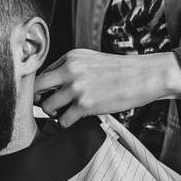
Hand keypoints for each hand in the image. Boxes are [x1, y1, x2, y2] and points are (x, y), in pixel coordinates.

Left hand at [33, 49, 180, 127]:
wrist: (145, 76)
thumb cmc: (120, 70)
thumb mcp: (91, 59)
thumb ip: (70, 68)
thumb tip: (51, 84)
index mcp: (70, 57)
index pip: (42, 73)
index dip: (40, 87)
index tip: (44, 94)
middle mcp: (69, 70)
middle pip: (35, 88)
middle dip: (37, 99)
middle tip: (46, 105)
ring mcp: (76, 88)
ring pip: (46, 106)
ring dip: (53, 113)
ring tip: (65, 112)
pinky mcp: (85, 105)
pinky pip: (63, 120)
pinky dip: (66, 123)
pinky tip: (76, 119)